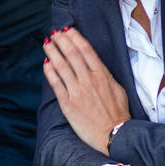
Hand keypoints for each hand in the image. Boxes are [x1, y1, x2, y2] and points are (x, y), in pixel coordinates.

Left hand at [44, 25, 129, 151]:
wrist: (114, 135)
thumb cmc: (118, 113)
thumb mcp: (118, 89)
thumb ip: (105, 75)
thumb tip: (95, 65)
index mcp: (103, 75)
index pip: (86, 50)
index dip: (75, 37)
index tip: (67, 30)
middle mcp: (89, 80)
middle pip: (72, 54)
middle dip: (61, 40)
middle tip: (54, 33)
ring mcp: (77, 92)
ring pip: (62, 66)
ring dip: (53, 52)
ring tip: (47, 43)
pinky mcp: (68, 104)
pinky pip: (56, 84)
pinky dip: (50, 72)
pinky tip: (46, 63)